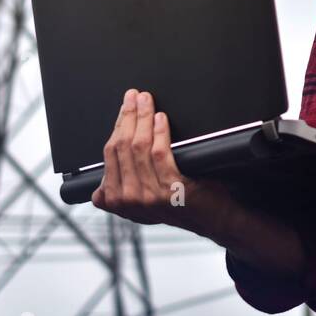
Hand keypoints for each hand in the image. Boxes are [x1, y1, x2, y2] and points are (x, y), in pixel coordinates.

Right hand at [91, 88, 238, 237]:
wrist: (209, 219)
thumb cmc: (178, 204)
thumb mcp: (141, 203)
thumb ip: (121, 188)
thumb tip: (106, 170)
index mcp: (116, 200)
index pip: (110, 154)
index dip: (117, 126)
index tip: (124, 106)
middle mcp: (129, 199)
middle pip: (122, 147)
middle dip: (128, 116)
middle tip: (133, 96)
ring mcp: (149, 195)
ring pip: (140, 147)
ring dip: (143, 118)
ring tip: (147, 101)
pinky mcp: (171, 188)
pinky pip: (160, 153)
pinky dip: (160, 132)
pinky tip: (161, 118)